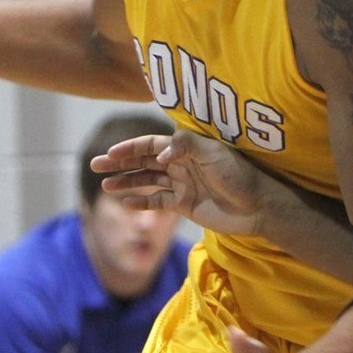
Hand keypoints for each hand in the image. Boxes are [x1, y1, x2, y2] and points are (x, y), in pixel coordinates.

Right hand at [93, 130, 263, 235]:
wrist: (258, 207)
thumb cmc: (239, 176)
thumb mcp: (215, 153)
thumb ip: (186, 146)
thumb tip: (160, 152)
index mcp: (186, 149)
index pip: (151, 145)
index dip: (130, 148)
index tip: (110, 153)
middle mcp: (181, 164)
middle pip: (144, 161)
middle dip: (120, 163)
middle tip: (95, 165)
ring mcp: (182, 185)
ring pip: (147, 181)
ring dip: (126, 182)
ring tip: (105, 185)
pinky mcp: (184, 205)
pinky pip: (158, 202)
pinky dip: (142, 202)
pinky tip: (126, 203)